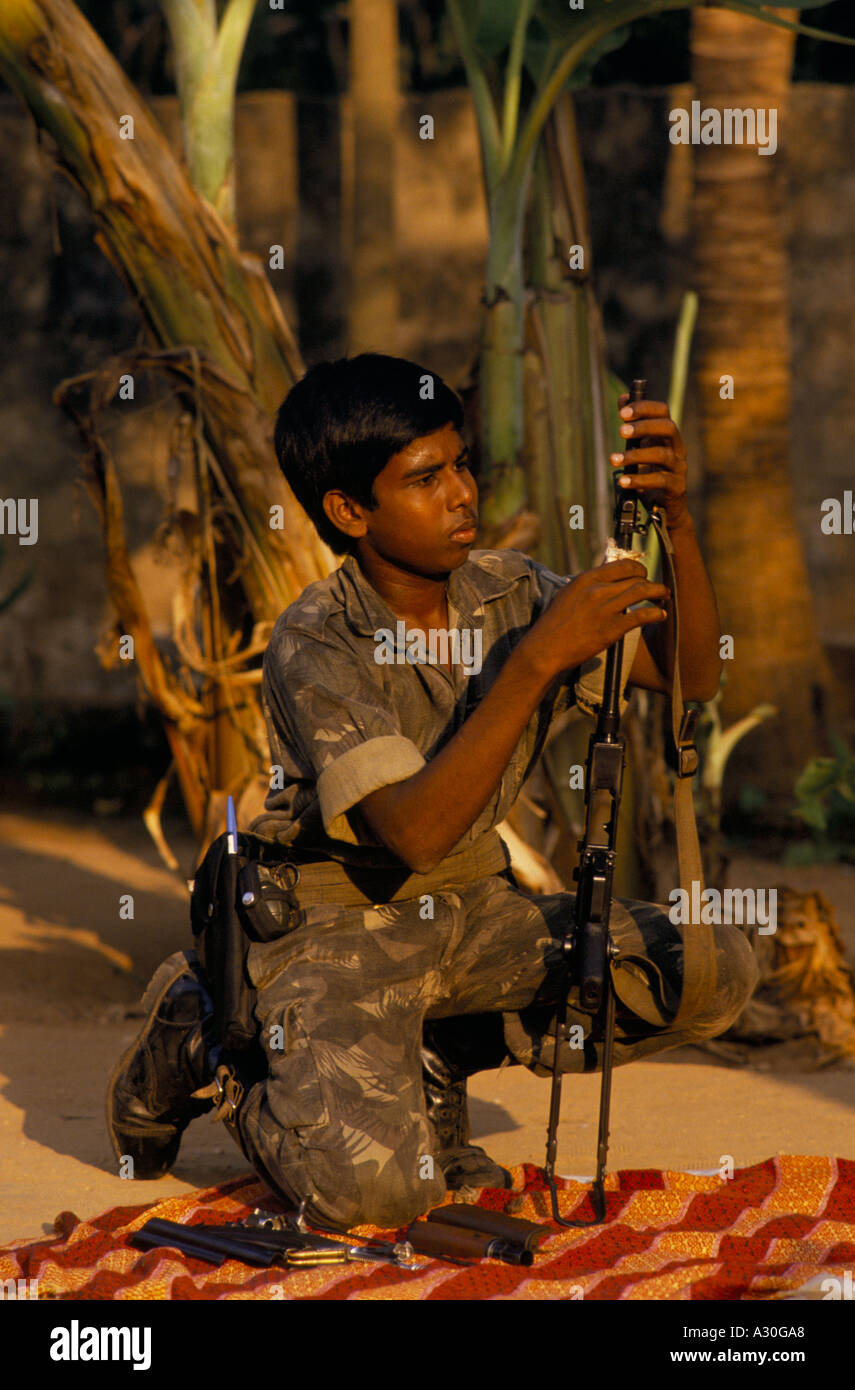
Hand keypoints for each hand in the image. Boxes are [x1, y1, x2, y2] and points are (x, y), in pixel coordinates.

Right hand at [522, 558, 670, 680]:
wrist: (545, 649)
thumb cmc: (553, 625)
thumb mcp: (567, 595)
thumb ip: (587, 586)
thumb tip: (604, 581)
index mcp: (586, 579)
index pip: (621, 565)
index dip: (638, 568)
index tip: (643, 574)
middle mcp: (597, 590)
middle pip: (635, 578)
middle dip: (651, 582)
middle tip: (659, 588)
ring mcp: (605, 609)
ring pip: (642, 592)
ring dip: (658, 593)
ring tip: (664, 597)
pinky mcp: (611, 629)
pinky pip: (641, 616)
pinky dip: (655, 614)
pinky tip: (660, 616)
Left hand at [610, 395, 690, 529]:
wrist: (667, 510)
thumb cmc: (652, 476)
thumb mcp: (641, 450)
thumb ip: (633, 427)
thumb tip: (623, 398)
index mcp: (668, 436)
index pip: (663, 412)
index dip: (645, 408)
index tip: (623, 411)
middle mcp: (677, 449)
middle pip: (668, 428)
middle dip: (644, 426)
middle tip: (620, 431)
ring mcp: (679, 468)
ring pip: (661, 455)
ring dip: (635, 456)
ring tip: (613, 460)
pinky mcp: (677, 488)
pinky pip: (659, 481)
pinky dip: (639, 480)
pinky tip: (623, 481)